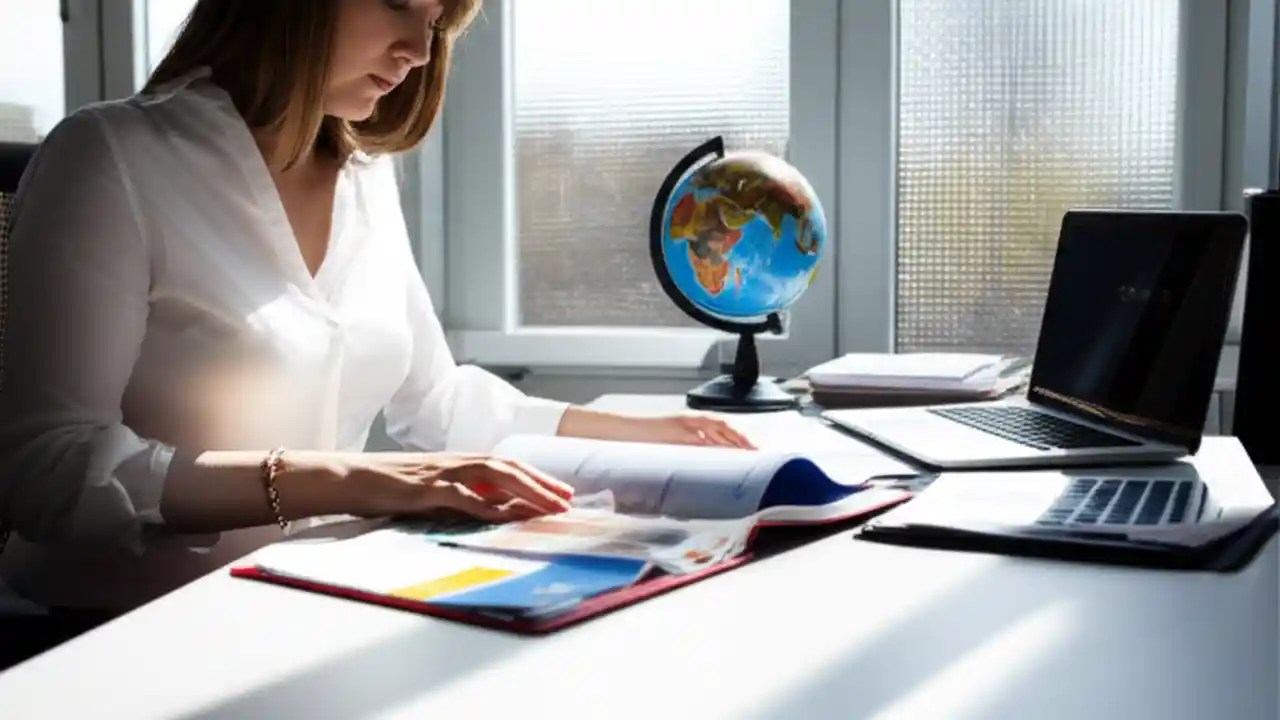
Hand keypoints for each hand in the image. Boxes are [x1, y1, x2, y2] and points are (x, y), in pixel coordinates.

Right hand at [348, 452, 574, 522]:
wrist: (345, 477)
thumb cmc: (385, 488)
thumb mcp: (430, 491)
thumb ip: (460, 497)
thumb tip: (493, 510)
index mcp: (457, 462)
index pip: (506, 464)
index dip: (536, 476)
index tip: (562, 491)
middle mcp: (454, 462)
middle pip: (507, 466)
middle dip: (541, 483)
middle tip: (568, 500)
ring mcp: (440, 473)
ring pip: (493, 475)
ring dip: (525, 490)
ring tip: (549, 506)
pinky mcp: (423, 489)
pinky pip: (460, 497)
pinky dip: (485, 507)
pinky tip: (506, 517)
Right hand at [556, 407, 756, 448]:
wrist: (622, 434)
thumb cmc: (643, 447)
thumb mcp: (672, 455)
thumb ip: (688, 459)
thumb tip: (707, 472)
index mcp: (691, 431)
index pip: (721, 435)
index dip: (738, 444)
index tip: (753, 457)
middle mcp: (692, 424)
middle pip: (724, 429)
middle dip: (742, 441)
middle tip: (758, 454)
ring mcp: (686, 422)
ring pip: (718, 426)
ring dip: (734, 437)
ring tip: (748, 450)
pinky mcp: (678, 423)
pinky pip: (703, 427)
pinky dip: (716, 435)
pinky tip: (726, 444)